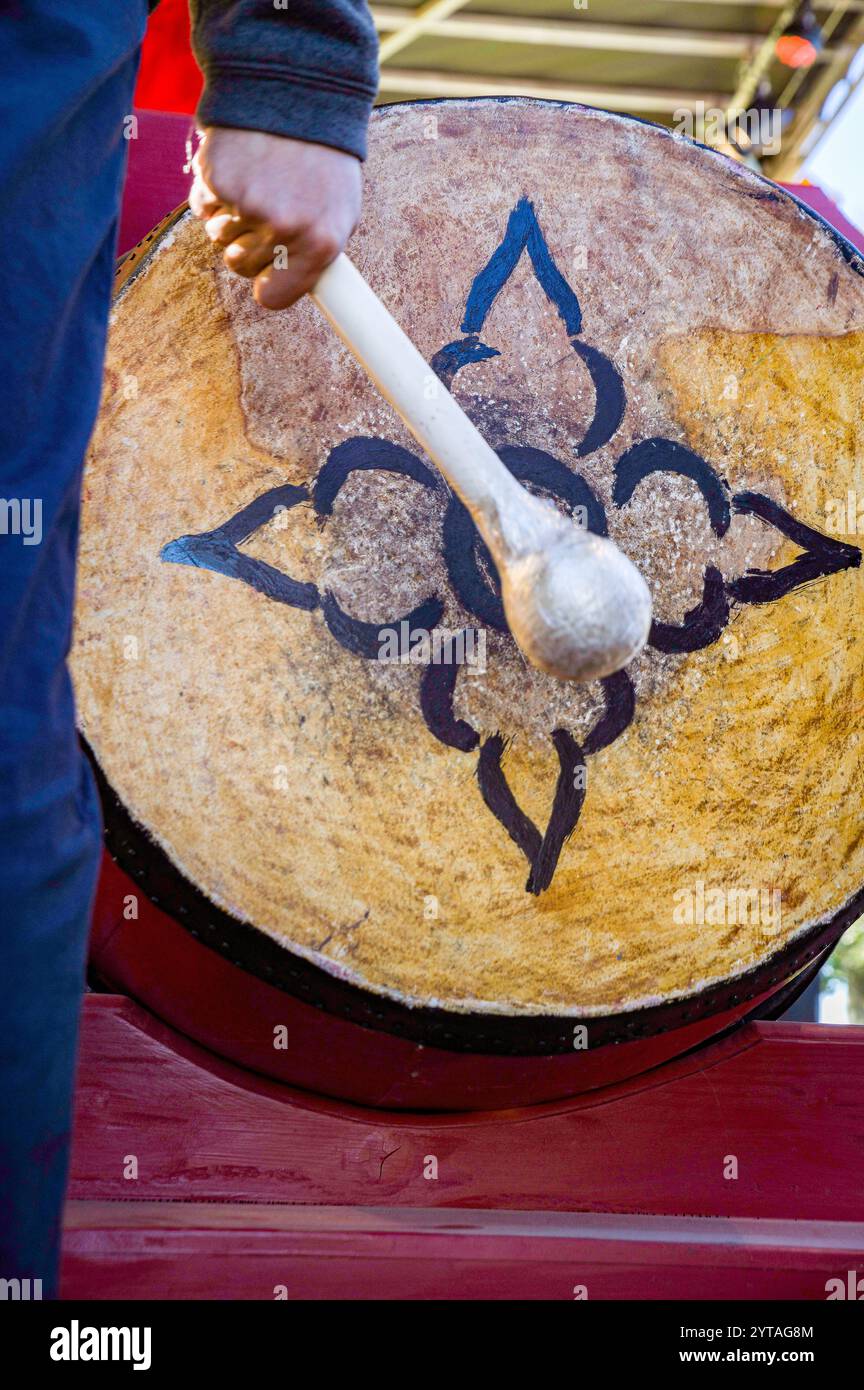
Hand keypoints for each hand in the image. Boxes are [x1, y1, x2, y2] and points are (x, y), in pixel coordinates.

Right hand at [189, 126, 361, 309]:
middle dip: (246, 245)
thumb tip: (292, 286)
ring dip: (228, 216)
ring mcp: (248, 203)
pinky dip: (212, 191)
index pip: (273, 297)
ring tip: (255, 180)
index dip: (266, 285)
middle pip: (240, 266)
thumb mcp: (340, 209)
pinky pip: (201, 207)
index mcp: (321, 243)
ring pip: (218, 237)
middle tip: (265, 208)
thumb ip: (315, 253)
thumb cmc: (323, 156)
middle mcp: (284, 228)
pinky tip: (236, 166)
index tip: (266, 275)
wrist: (300, 88)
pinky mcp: (217, 177)